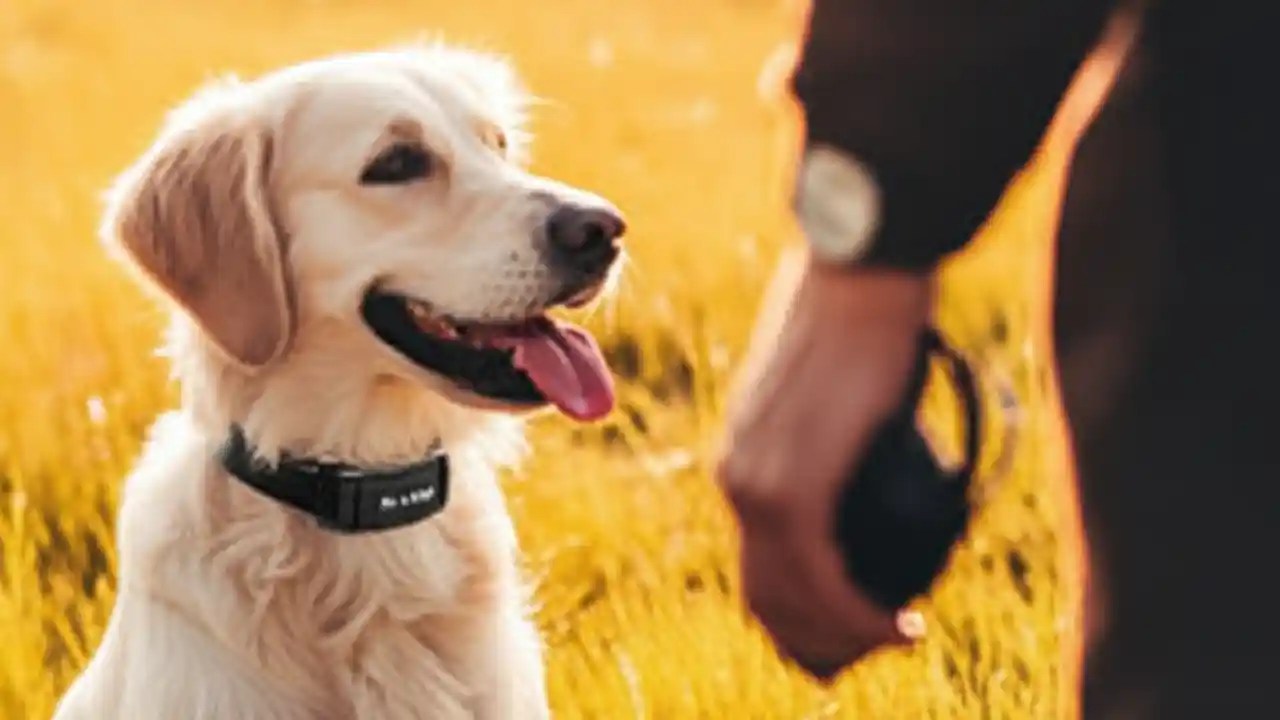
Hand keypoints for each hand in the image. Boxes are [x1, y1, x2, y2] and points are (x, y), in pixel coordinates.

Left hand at [717, 247, 932, 679]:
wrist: (857, 271)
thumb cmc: (858, 319)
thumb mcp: (830, 393)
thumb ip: (833, 441)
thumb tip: (873, 472)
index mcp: (741, 459)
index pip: (758, 564)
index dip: (798, 613)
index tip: (845, 631)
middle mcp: (737, 479)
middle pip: (769, 596)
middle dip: (818, 640)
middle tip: (873, 651)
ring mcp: (758, 485)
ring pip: (793, 597)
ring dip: (845, 635)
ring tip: (897, 638)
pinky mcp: (793, 486)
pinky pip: (820, 580)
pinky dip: (857, 615)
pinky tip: (897, 625)